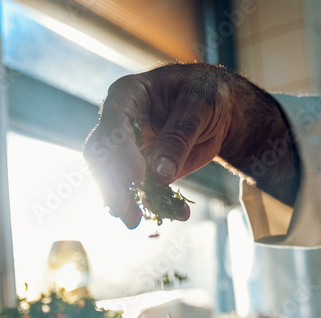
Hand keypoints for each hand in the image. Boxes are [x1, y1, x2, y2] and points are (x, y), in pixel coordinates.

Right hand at [85, 63, 299, 229]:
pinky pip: (145, 191)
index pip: (113, 126)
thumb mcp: (199, 105)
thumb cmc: (205, 93)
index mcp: (128, 96)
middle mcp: (120, 123)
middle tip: (127, 212)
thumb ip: (179, 135)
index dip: (120, 153)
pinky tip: (179, 213)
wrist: (218, 107)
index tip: (137, 178)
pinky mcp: (145, 170)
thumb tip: (159, 173)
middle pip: (102, 157)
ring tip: (139, 222)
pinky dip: (159, 205)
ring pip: (116, 179)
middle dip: (113, 186)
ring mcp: (129, 149)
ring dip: (128, 203)